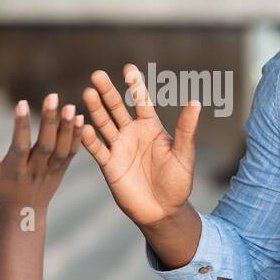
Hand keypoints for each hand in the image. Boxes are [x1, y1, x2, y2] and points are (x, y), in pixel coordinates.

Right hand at [0, 94, 81, 214]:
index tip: (22, 102)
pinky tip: (81, 118)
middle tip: (52, 96)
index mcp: (15, 170)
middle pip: (45, 145)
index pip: (19, 145)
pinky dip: (78, 137)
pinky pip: (72, 153)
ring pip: (62, 149)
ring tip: (70, 106)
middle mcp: (35, 170)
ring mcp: (51, 171)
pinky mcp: (62, 171)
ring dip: (68, 128)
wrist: (25, 214)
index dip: (20, 125)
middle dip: (49, 121)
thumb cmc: (0, 188)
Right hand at [79, 64, 201, 227]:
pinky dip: (90, 139)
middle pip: (117, 108)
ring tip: (87, 93)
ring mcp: (118, 148)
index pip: (141, 101)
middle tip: (97, 75)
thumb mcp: (184, 155)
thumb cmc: (177, 182)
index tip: (128, 68)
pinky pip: (97, 150)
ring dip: (96, 110)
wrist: (163, 211)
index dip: (135, 85)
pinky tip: (83, 126)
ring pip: (104, 124)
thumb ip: (186, 129)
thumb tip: (195, 102)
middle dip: (108, 92)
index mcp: (150, 127)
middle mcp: (132, 133)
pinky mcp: (109, 165)